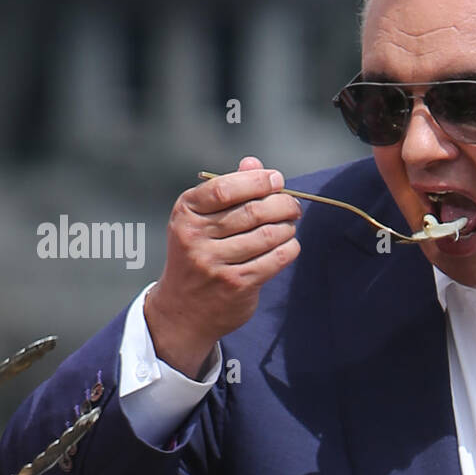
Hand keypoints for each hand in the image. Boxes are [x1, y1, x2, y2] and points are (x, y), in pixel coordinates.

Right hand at [145, 156, 301, 376]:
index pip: (224, 188)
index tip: (276, 179)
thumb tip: (254, 163)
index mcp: (186, 213)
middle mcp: (196, 237)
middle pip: (252, 211)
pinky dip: (290, 248)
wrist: (182, 311)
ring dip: (288, 227)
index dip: (257, 180)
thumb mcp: (201, 221)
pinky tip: (289, 245)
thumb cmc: (197, 256)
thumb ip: (228, 190)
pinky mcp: (236, 285)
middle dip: (281, 203)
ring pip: (268, 235)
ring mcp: (215, 263)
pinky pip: (276, 259)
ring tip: (290, 225)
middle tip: (293, 205)